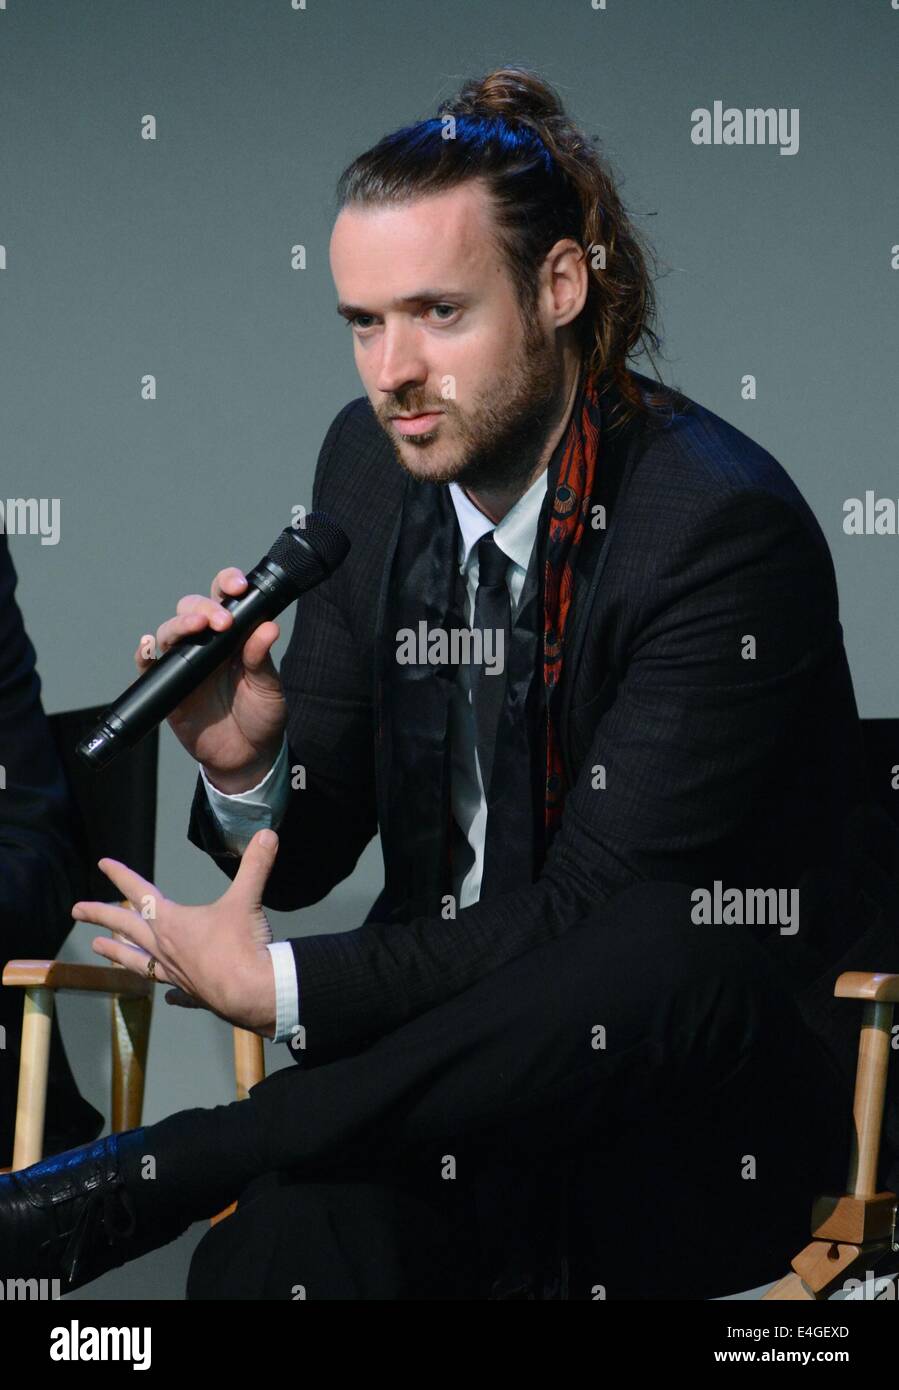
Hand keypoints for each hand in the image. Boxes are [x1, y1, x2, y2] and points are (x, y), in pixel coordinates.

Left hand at [71, 829, 280, 1037]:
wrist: (252, 993)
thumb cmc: (242, 946)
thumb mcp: (247, 899)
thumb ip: (255, 865)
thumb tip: (267, 834)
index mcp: (172, 922)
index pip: (140, 892)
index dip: (121, 875)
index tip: (103, 864)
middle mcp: (166, 948)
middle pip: (125, 928)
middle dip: (100, 915)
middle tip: (77, 910)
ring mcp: (175, 973)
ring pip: (137, 960)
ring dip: (116, 952)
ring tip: (97, 948)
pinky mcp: (192, 994)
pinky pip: (174, 991)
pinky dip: (169, 992)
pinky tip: (167, 997)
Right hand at [135, 566, 286, 791]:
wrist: (247, 758)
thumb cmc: (261, 718)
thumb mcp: (268, 688)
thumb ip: (262, 659)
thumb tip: (268, 626)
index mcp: (233, 636)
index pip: (225, 599)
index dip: (227, 584)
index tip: (239, 586)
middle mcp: (206, 645)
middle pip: (191, 609)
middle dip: (203, 608)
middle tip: (222, 623)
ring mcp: (184, 664)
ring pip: (169, 631)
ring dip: (179, 625)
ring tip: (196, 629)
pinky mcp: (167, 688)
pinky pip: (148, 666)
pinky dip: (144, 653)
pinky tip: (148, 648)